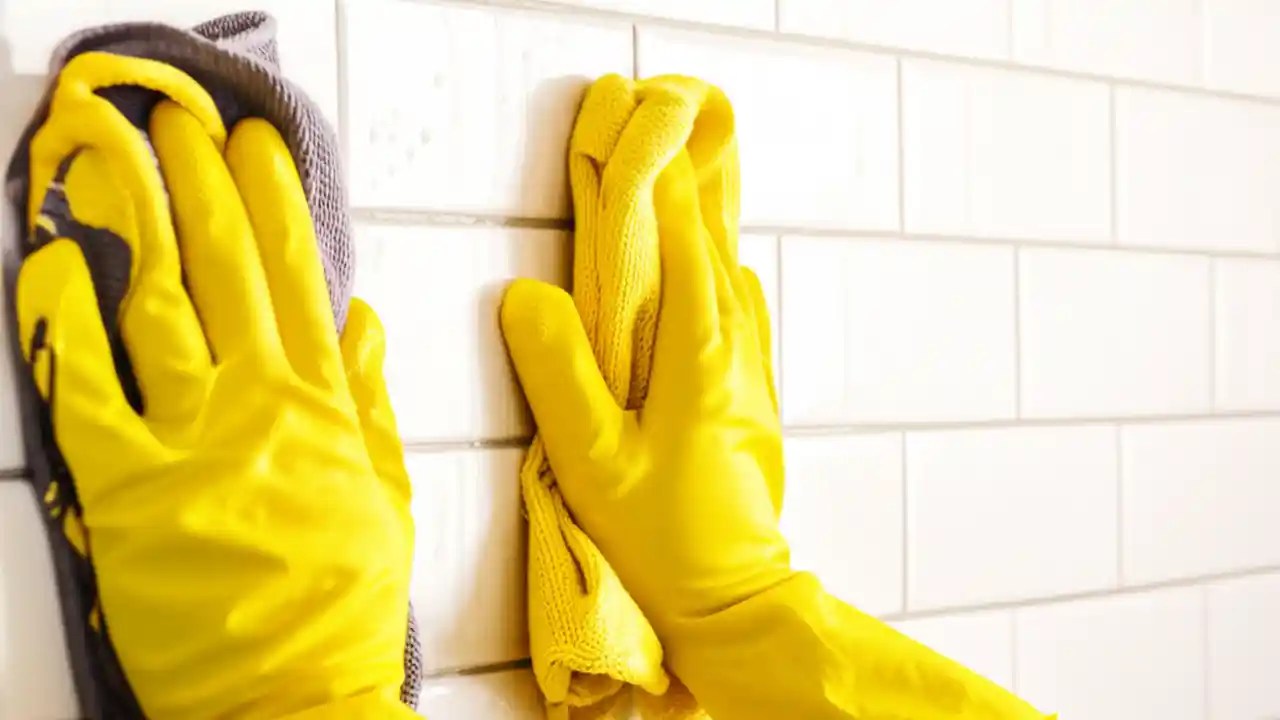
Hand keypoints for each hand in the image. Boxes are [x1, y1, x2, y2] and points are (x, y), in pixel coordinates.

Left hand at [17, 69, 412, 718]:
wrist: (296, 696)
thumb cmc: (344, 602)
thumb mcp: (387, 494)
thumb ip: (369, 399)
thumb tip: (360, 317)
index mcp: (326, 407)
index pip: (298, 278)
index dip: (276, 202)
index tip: (257, 146)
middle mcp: (262, 408)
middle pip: (226, 271)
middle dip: (203, 184)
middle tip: (180, 122)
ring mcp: (194, 445)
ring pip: (161, 308)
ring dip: (139, 221)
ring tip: (116, 156)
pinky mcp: (128, 492)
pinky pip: (89, 391)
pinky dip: (66, 322)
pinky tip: (54, 265)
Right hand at [500, 146, 786, 640]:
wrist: (731, 605)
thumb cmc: (659, 537)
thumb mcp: (592, 458)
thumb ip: (558, 372)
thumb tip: (530, 297)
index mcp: (701, 356)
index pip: (685, 248)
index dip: (662, 191)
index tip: (642, 141)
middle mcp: (738, 357)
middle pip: (717, 257)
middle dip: (687, 203)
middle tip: (660, 157)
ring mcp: (754, 384)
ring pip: (735, 290)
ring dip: (707, 245)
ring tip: (677, 215)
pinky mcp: (754, 411)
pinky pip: (742, 325)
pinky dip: (721, 288)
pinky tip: (710, 295)